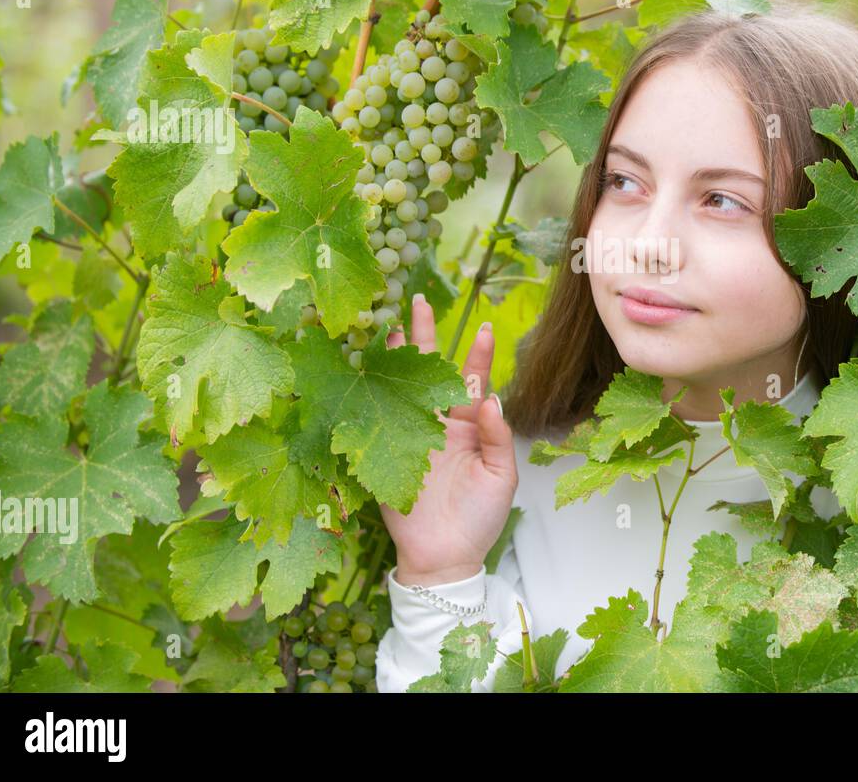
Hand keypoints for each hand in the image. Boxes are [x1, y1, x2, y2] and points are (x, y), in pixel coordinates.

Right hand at [380, 294, 516, 587]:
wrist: (443, 557)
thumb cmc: (479, 519)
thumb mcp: (500, 478)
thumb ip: (498, 439)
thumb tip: (492, 400)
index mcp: (468, 427)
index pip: (472, 382)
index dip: (478, 355)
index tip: (483, 325)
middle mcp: (436, 424)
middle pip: (430, 372)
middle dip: (424, 336)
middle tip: (418, 300)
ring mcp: (407, 435)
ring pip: (399, 387)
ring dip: (392, 357)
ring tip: (385, 323)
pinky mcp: (381, 452)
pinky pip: (372, 418)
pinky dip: (364, 392)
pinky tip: (358, 367)